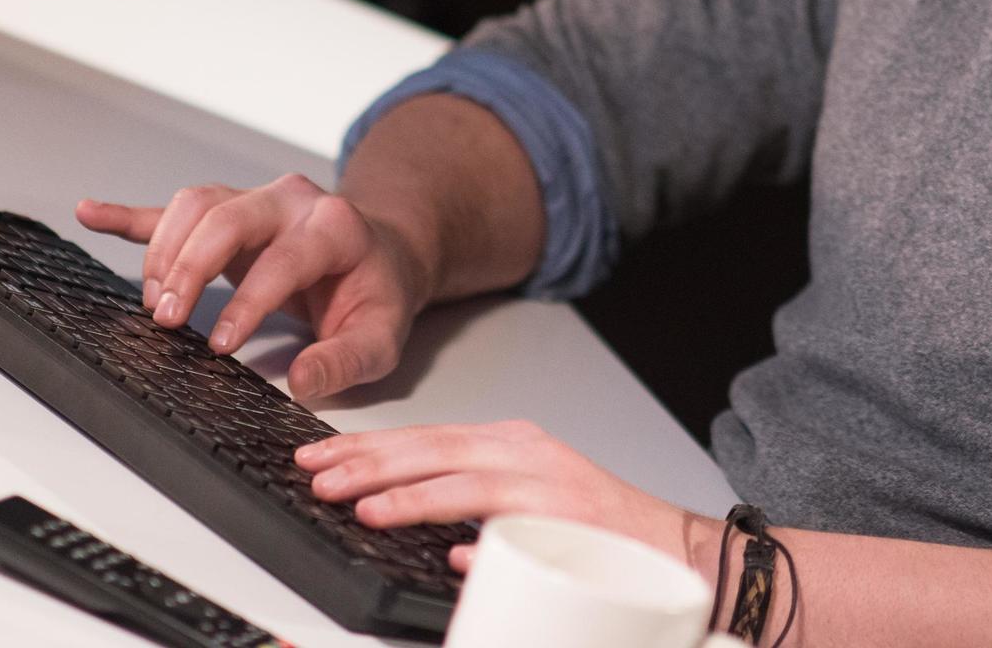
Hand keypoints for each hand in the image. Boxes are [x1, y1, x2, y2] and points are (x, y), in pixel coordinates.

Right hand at [76, 174, 429, 402]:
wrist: (382, 254)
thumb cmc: (376, 294)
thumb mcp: (382, 337)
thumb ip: (346, 360)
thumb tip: (302, 382)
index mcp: (334, 228)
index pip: (283, 259)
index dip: (247, 302)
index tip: (221, 345)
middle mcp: (291, 202)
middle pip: (226, 217)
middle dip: (189, 267)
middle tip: (167, 320)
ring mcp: (255, 200)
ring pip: (195, 204)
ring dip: (165, 251)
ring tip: (155, 303)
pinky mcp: (227, 213)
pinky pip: (170, 208)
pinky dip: (129, 214)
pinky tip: (91, 213)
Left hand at [295, 419, 706, 577]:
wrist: (675, 552)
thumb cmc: (596, 538)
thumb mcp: (521, 512)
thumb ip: (470, 514)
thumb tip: (408, 525)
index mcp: (509, 445)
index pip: (425, 439)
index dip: (369, 447)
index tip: (320, 456)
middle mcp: (524, 448)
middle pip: (431, 445)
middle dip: (367, 459)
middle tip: (315, 472)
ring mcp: (546, 476)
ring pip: (458, 472)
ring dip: (400, 487)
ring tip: (351, 500)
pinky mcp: (565, 511)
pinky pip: (501, 514)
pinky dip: (462, 522)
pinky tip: (429, 535)